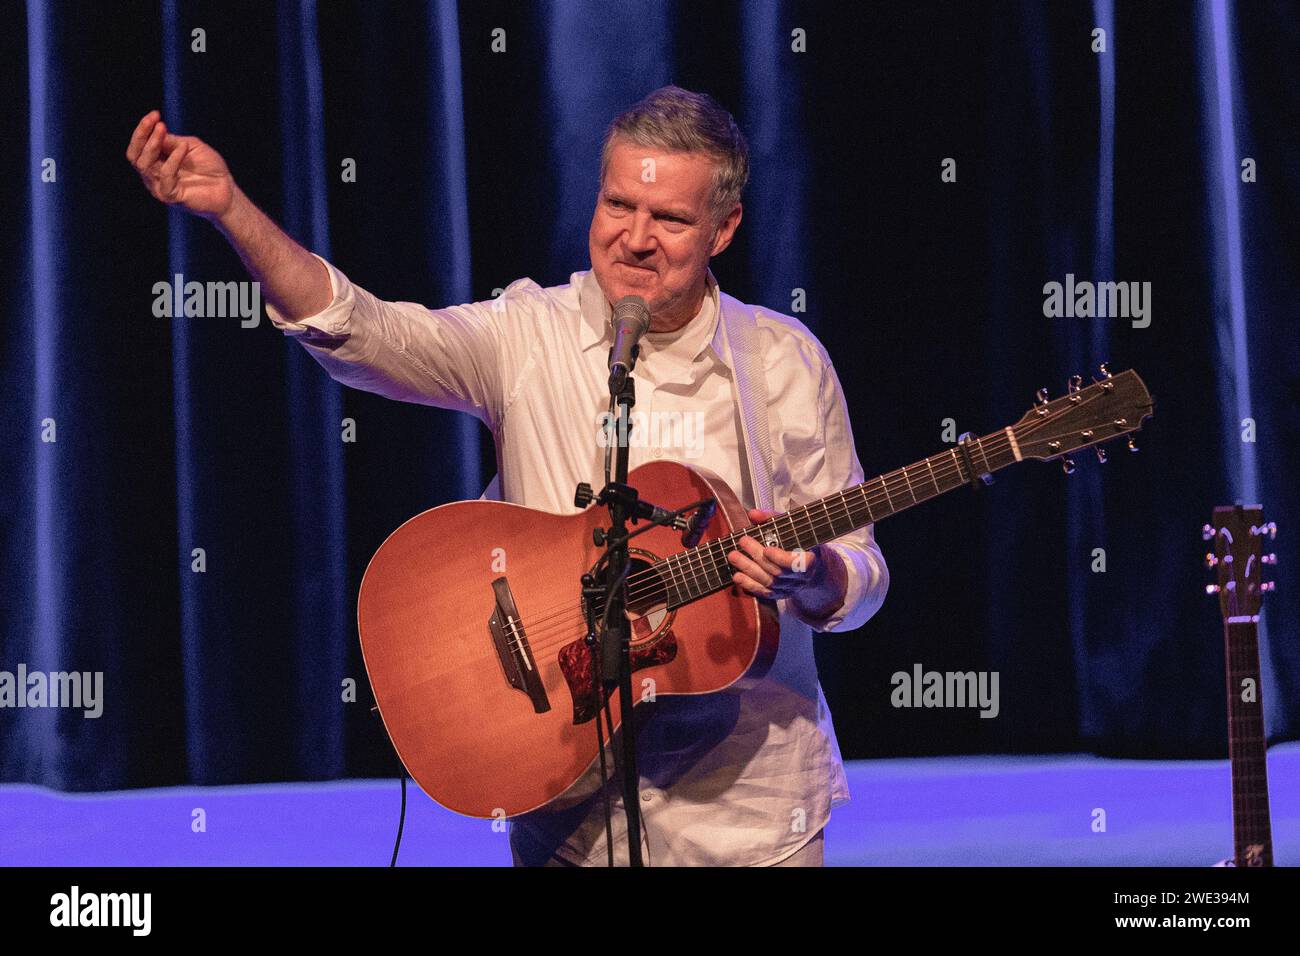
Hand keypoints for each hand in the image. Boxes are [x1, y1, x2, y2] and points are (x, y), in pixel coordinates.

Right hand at [125, 110, 235, 220]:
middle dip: (142, 136)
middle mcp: (153, 175)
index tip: (155, 114)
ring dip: (153, 144)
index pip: (139, 145)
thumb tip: (155, 129)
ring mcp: (159, 186)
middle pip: (134, 155)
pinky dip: (173, 159)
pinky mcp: (170, 196)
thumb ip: (172, 140)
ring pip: (144, 165)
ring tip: (163, 128)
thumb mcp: (190, 146)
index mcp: (155, 161)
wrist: (227, 188)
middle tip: (156, 122)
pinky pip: (165, 176)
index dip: (143, 129)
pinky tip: (183, 148)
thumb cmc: (209, 166)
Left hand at [727, 509, 844, 617]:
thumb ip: (773, 519)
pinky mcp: (778, 595)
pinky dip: (749, 585)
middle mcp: (799, 578)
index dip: (781, 558)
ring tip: (733, 556)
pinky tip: (737, 576)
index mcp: (809, 560)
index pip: (797, 563)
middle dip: (757, 556)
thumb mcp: (794, 529)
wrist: (813, 571)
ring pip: (768, 582)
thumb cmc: (801, 544)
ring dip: (748, 569)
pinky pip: (763, 592)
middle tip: (743, 541)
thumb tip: (753, 514)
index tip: (767, 549)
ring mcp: (788, 589)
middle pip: (777, 571)